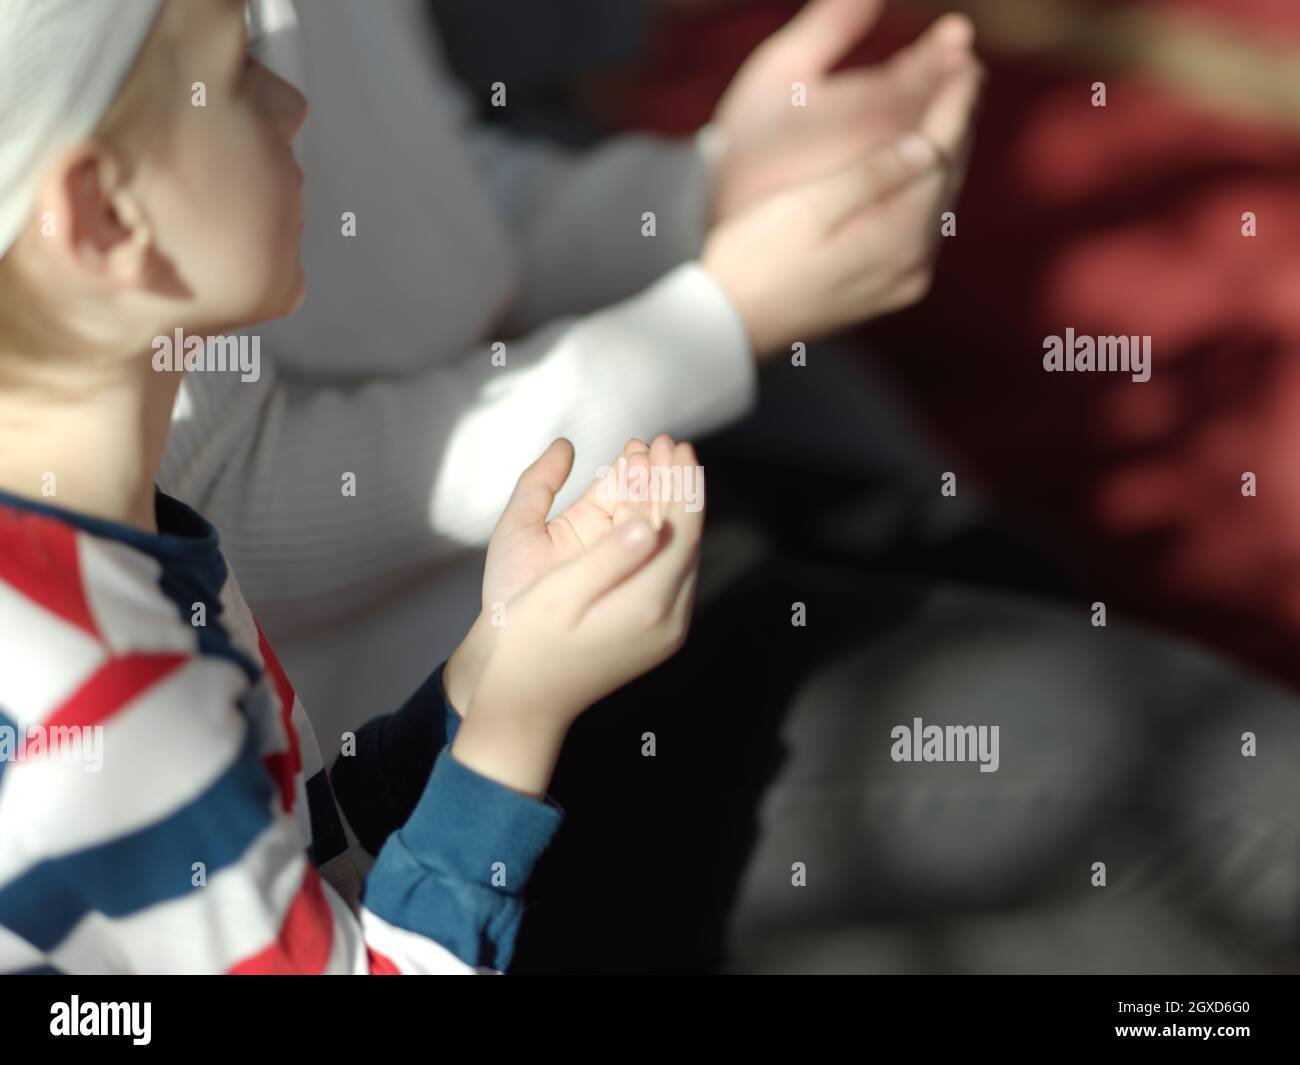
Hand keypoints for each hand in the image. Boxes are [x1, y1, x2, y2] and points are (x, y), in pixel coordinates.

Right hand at [449, 437, 704, 797]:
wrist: (525, 705)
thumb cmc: (528, 644)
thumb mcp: (560, 595)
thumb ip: (608, 557)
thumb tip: (651, 523)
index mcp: (647, 606)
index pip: (682, 531)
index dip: (682, 483)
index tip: (676, 443)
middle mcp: (669, 620)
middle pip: (689, 539)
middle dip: (681, 487)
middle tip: (671, 442)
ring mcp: (667, 630)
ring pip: (682, 554)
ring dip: (674, 508)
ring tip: (662, 465)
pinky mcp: (657, 633)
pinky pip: (671, 572)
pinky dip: (665, 535)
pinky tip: (651, 511)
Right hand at [702, 41, 982, 360]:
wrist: (728, 326)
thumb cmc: (756, 261)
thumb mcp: (810, 206)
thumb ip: (872, 175)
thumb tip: (926, 145)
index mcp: (896, 240)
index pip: (938, 159)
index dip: (953, 108)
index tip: (967, 67)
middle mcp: (912, 266)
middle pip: (946, 182)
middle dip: (955, 128)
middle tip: (964, 78)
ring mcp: (902, 283)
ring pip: (936, 206)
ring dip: (941, 159)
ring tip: (948, 113)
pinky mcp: (887, 291)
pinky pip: (920, 228)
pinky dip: (923, 191)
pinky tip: (918, 169)